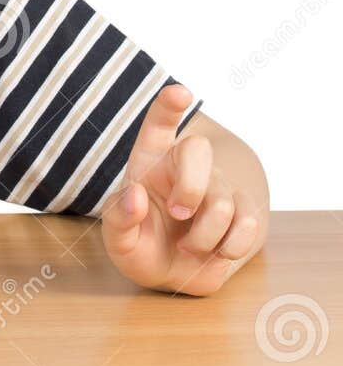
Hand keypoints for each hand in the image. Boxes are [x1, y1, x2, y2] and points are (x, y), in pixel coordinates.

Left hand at [101, 85, 262, 295]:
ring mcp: (218, 186)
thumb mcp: (118, 239)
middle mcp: (185, 166)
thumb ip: (118, 218)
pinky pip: (248, 223)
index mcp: (149, 162)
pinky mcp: (244, 209)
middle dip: (190, 187)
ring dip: (203, 236)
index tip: (179, 92)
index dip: (168, 107)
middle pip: (197, 150)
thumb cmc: (140, 245)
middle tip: (178, 214)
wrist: (174, 273)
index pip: (158, 125)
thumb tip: (136, 195)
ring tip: (188, 246)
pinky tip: (216, 252)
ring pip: (222, 202)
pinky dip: (229, 247)